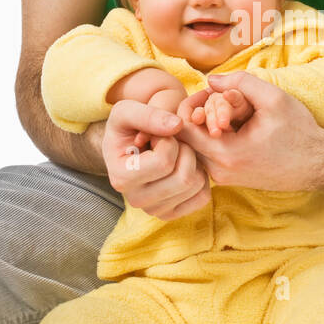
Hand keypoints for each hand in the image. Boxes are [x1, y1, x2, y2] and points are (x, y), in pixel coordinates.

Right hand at [102, 99, 210, 219]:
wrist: (128, 146)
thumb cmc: (127, 127)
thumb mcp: (127, 111)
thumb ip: (149, 115)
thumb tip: (178, 125)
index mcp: (121, 178)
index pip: (164, 161)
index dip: (169, 141)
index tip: (159, 135)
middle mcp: (136, 200)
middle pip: (184, 178)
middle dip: (185, 150)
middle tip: (173, 142)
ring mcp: (155, 210)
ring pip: (196, 186)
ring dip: (193, 161)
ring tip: (177, 152)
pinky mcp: (171, 213)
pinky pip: (202, 196)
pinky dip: (200, 176)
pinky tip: (184, 166)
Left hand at [174, 71, 323, 191]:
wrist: (318, 163)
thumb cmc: (299, 132)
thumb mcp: (273, 98)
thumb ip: (239, 82)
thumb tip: (210, 79)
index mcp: (226, 154)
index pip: (183, 128)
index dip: (191, 105)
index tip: (211, 93)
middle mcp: (219, 172)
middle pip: (187, 137)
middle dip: (199, 113)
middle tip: (220, 100)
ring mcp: (223, 178)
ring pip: (196, 146)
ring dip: (207, 125)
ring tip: (230, 113)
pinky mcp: (228, 178)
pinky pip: (208, 154)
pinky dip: (215, 136)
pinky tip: (235, 126)